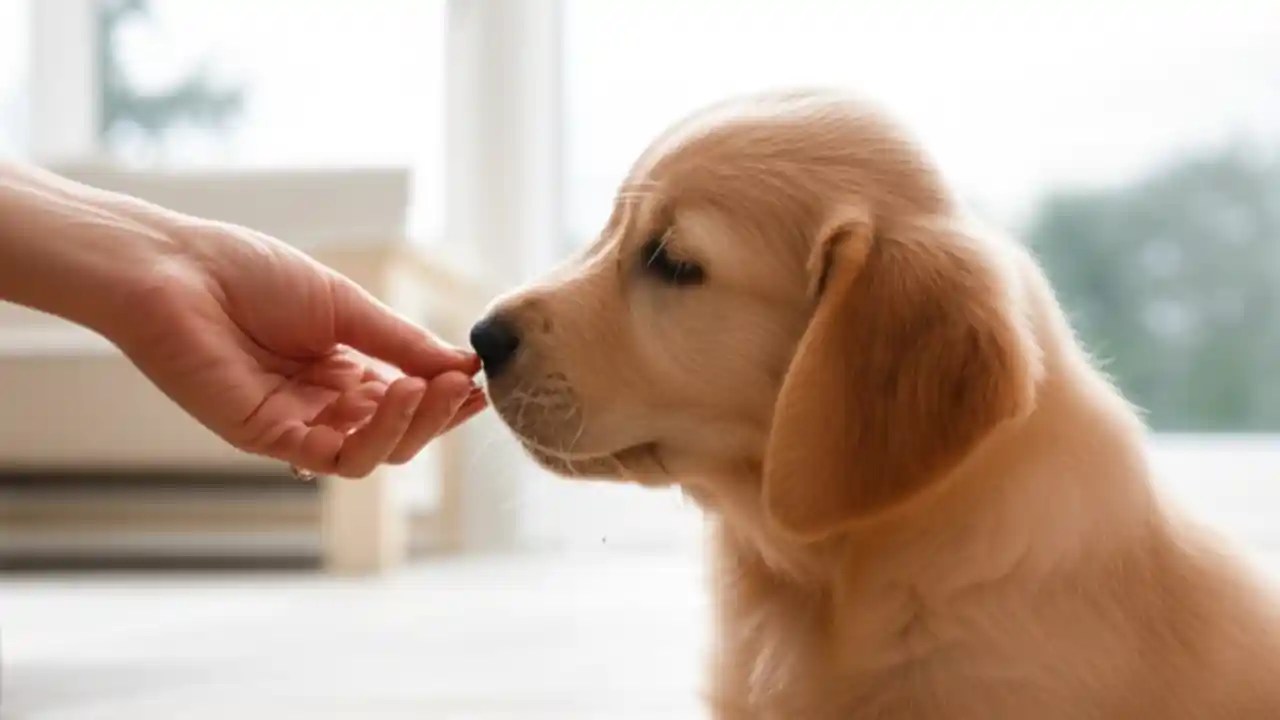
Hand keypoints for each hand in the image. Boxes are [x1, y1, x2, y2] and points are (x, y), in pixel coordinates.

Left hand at [110, 220, 486, 477]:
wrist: (175, 271)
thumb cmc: (248, 273)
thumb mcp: (344, 304)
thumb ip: (400, 340)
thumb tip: (462, 363)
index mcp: (340, 367)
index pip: (406, 396)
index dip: (445, 392)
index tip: (481, 378)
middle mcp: (322, 402)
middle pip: (398, 430)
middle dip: (439, 412)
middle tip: (468, 386)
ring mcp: (296, 423)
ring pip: (376, 451)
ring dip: (416, 424)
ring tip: (439, 388)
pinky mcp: (268, 437)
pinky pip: (337, 456)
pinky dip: (378, 432)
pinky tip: (400, 393)